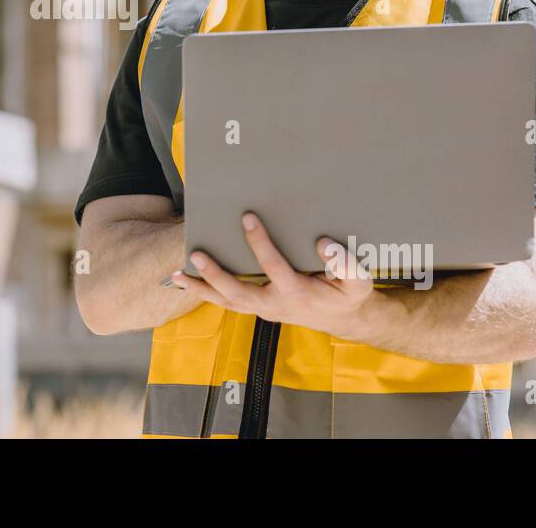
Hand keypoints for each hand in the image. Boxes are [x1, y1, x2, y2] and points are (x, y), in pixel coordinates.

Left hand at [170, 212, 382, 339]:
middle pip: (239, 293)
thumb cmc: (349, 295)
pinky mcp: (259, 308)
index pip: (274, 267)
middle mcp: (275, 304)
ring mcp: (264, 309)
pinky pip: (229, 302)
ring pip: (227, 302)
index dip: (260, 243)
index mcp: (297, 293)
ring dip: (201, 289)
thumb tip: (323, 244)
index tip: (248, 218)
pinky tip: (189, 280)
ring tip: (177, 273)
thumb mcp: (358, 280)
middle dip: (216, 274)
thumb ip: (345, 262)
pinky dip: (207, 292)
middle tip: (196, 254)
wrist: (345, 318)